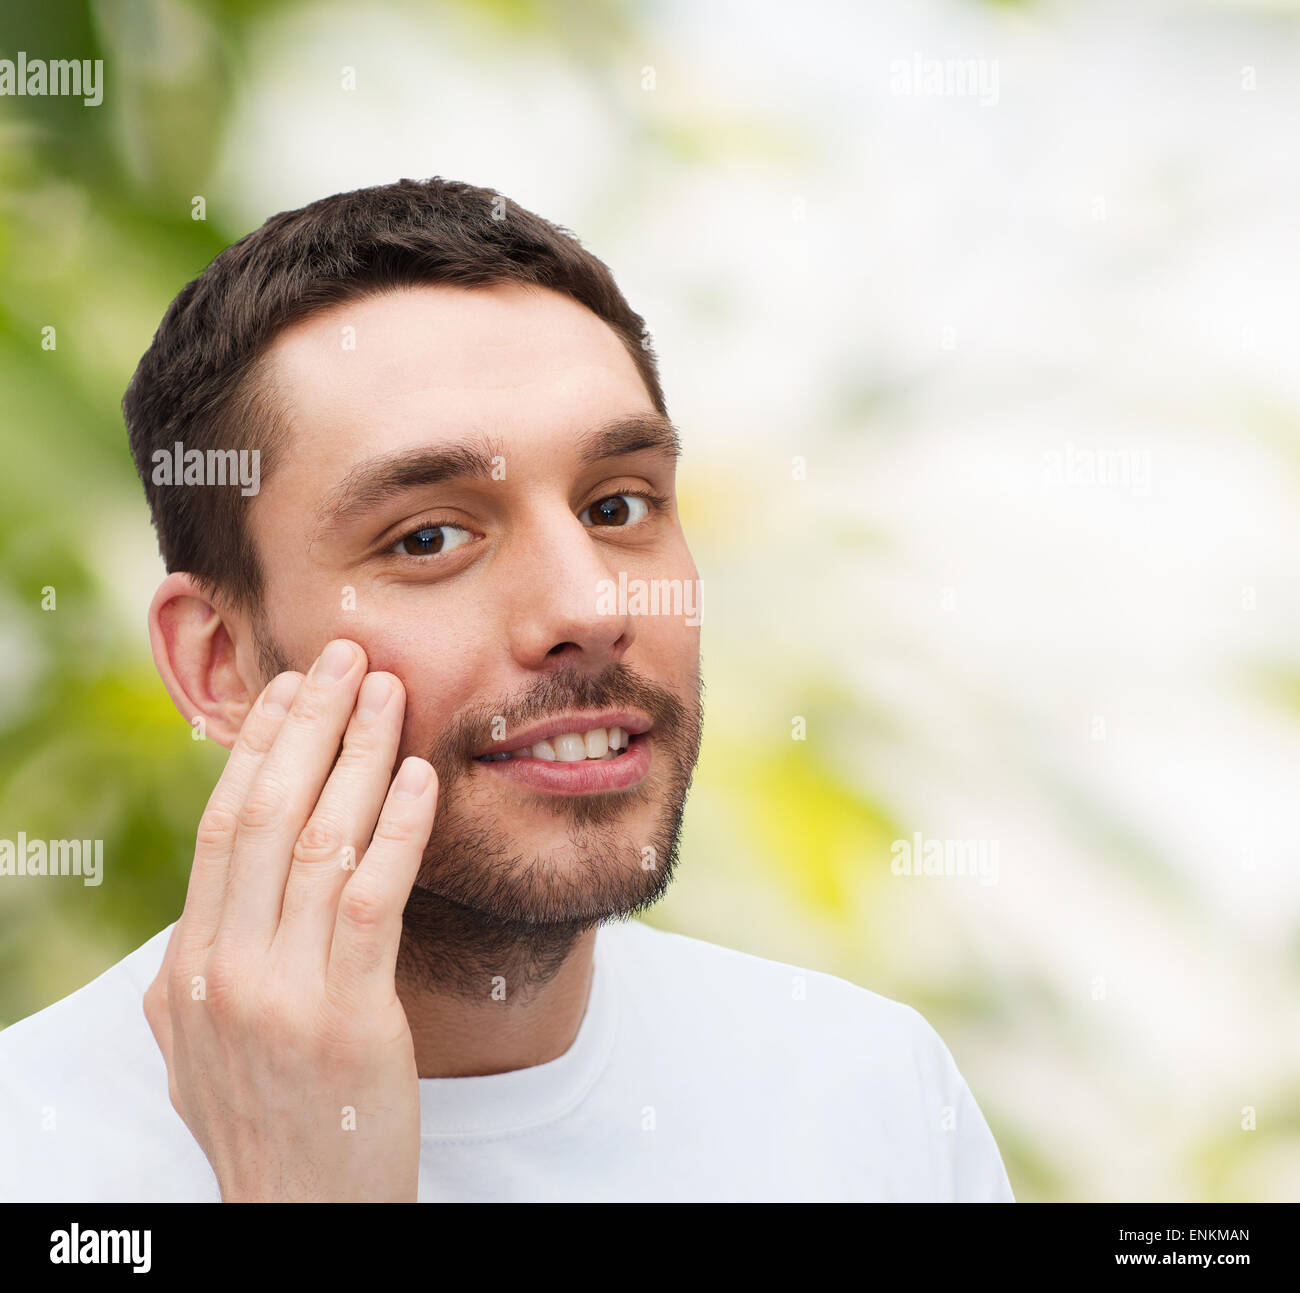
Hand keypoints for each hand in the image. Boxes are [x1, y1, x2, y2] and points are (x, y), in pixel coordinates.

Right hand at [143, 639, 435, 1201]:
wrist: (304, 1215)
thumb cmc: (271, 1121)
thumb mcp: (203, 1046)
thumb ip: (207, 966)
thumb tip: (217, 900)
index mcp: (188, 967)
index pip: (222, 827)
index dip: (258, 747)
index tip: (291, 687)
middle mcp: (221, 971)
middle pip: (264, 814)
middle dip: (306, 725)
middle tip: (343, 655)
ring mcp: (280, 995)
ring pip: (318, 842)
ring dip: (357, 755)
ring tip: (387, 689)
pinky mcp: (346, 1018)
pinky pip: (373, 899)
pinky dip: (396, 827)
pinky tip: (419, 775)